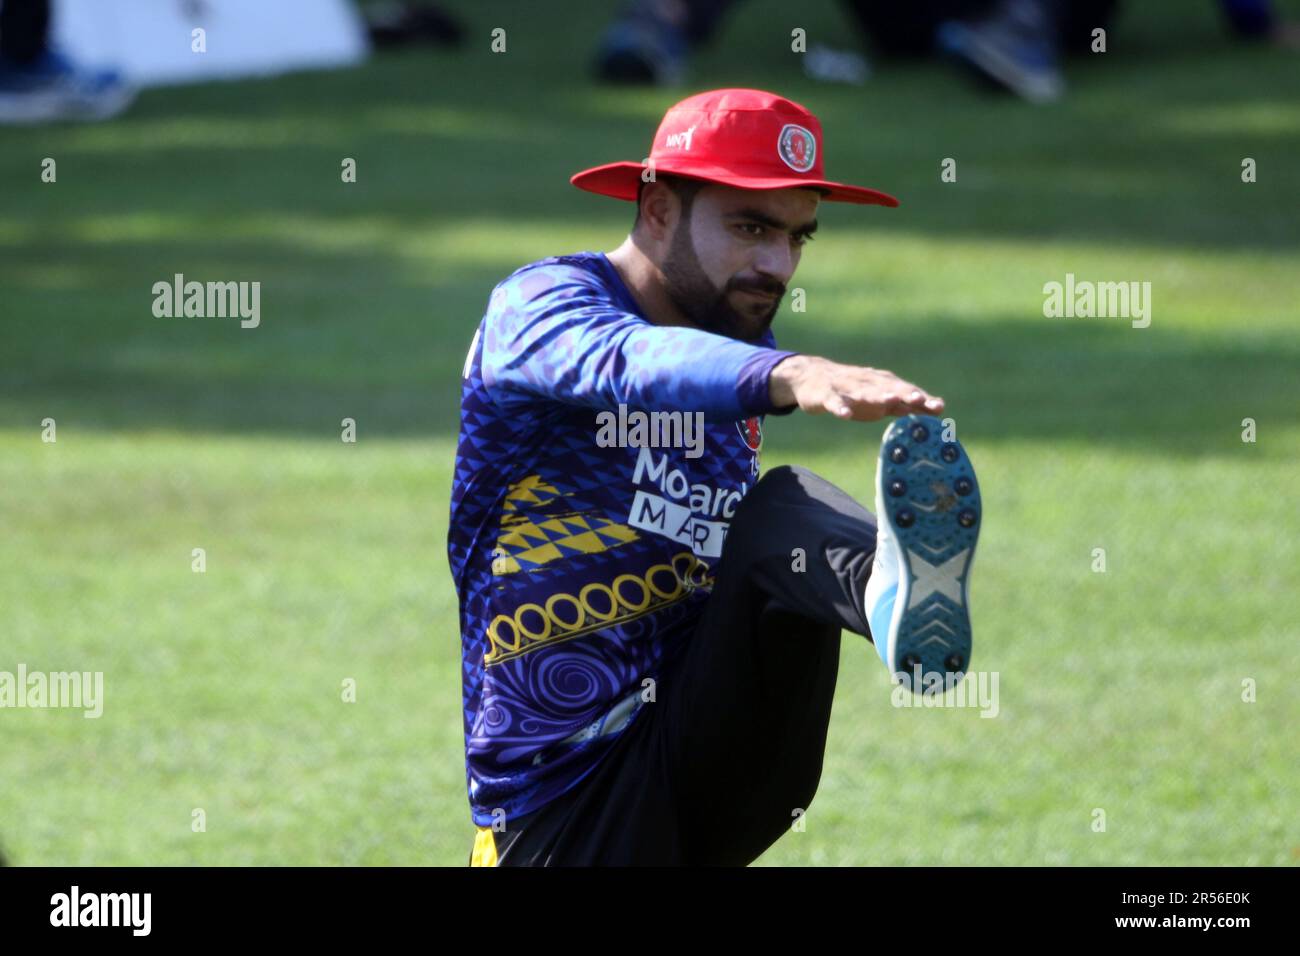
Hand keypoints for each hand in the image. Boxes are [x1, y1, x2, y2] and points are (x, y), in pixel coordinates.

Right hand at [769, 354, 944, 420]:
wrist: (813, 377)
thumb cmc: (853, 390)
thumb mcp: (881, 398)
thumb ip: (907, 404)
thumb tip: (938, 408)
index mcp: (882, 384)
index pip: (906, 391)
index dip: (922, 399)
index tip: (939, 407)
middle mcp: (868, 383)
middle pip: (888, 388)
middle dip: (904, 393)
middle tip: (920, 399)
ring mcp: (847, 388)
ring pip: (863, 392)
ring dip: (876, 396)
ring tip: (889, 401)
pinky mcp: (826, 395)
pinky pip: (834, 402)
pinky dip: (839, 408)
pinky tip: (845, 416)